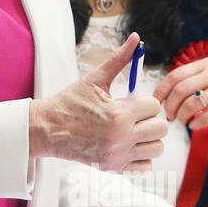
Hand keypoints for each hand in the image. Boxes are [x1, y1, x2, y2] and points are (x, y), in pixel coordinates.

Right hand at [30, 31, 167, 171]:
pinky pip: (146, 166)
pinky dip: (141, 156)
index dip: (144, 101)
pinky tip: (127, 144)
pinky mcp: (113, 168)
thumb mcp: (94, 80)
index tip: (129, 102)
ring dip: (149, 138)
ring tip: (132, 130)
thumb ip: (119, 60)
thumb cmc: (70, 103)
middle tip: (133, 116)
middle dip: (149, 119)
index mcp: (119, 115)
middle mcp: (121, 137)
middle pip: (161, 128)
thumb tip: (136, 38)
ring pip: (157, 148)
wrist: (46, 129)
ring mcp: (118, 155)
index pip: (154, 106)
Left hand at [154, 58, 207, 129]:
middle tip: (169, 115)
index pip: (175, 76)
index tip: (156, 102)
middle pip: (180, 90)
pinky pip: (206, 118)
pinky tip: (193, 125)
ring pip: (191, 105)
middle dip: (170, 106)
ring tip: (181, 120)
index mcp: (206, 64)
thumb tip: (163, 93)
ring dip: (181, 116)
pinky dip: (195, 124)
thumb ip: (191, 78)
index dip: (161, 90)